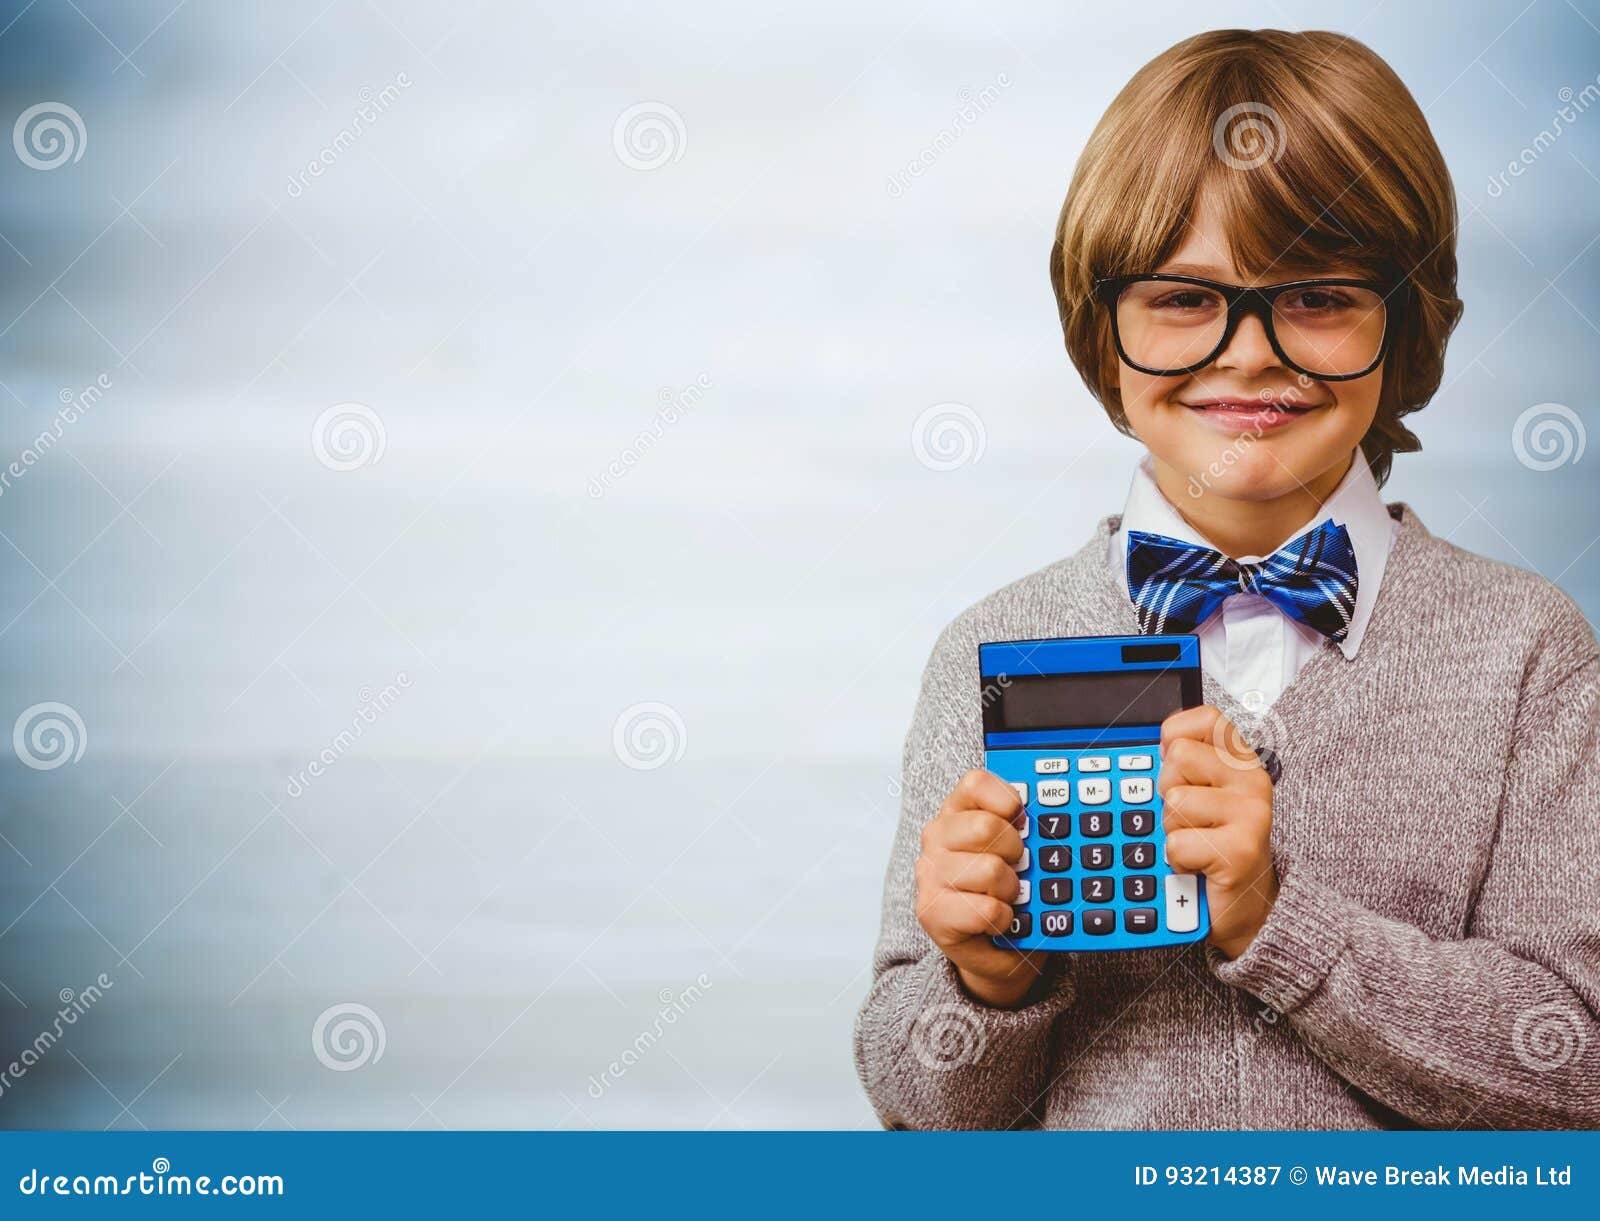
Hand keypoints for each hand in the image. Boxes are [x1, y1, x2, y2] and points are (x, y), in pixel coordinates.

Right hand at [916, 769, 1044, 1007]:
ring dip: (1011, 890)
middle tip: (1017, 868)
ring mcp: (929, 873)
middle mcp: (937, 836)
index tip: (1022, 822)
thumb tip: (1059, 816)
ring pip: (990, 870)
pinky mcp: (931, 911)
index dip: (1008, 800)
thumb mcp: (1019, 852)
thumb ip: (1026, 827)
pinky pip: (987, 910)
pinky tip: (998, 921)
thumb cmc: (1009, 892)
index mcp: (957, 812)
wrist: (999, 950)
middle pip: (987, 827)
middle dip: (1016, 852)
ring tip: (1008, 898)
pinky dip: (1004, 920)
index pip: (976, 783)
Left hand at [1158, 706, 1278, 958]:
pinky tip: (1196, 867)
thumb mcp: (1200, 797)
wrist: (1244, 908)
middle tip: (1187, 819)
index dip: (1176, 737)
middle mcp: (1253, 781)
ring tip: (1193, 844)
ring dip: (1171, 830)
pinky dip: (1177, 860)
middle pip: (1179, 758)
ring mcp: (1251, 814)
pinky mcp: (1240, 849)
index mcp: (1241, 762)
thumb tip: (1144, 751)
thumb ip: (1181, 767)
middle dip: (1167, 792)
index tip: (1174, 765)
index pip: (1206, 719)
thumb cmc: (1214, 848)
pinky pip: (1176, 843)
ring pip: (1174, 802)